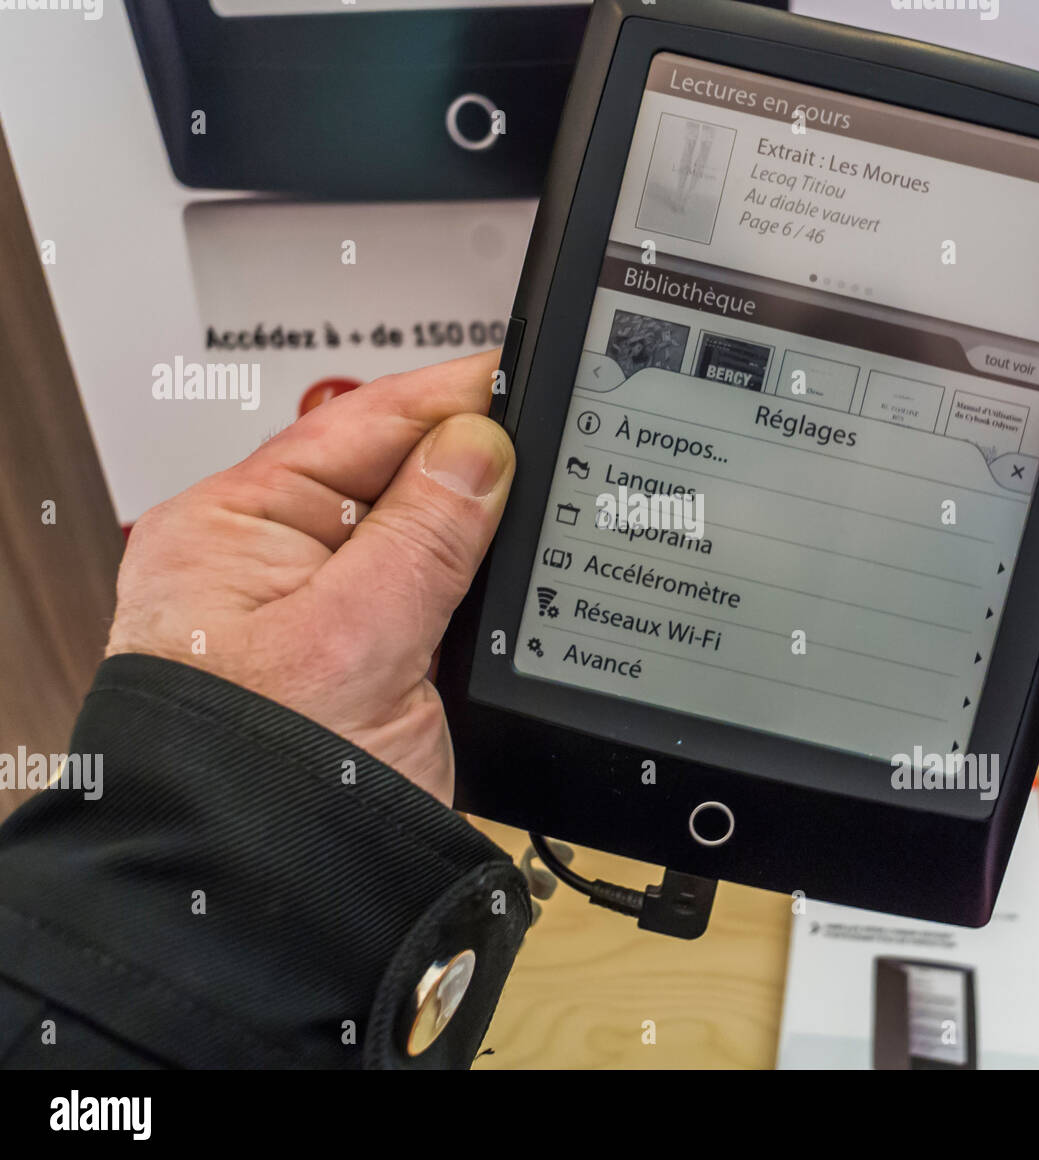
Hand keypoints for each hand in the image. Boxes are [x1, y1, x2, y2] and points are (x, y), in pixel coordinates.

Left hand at [107, 350, 514, 803]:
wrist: (284, 910)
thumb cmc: (261, 787)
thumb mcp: (356, 640)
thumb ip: (425, 533)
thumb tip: (480, 445)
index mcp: (236, 532)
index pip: (356, 427)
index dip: (447, 396)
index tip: (522, 373)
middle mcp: (276, 565)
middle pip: (394, 477)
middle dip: (474, 462)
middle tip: (556, 442)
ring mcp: (327, 615)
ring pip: (424, 539)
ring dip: (482, 528)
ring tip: (548, 503)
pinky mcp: (372, 661)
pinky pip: (437, 596)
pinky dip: (482, 584)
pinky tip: (521, 570)